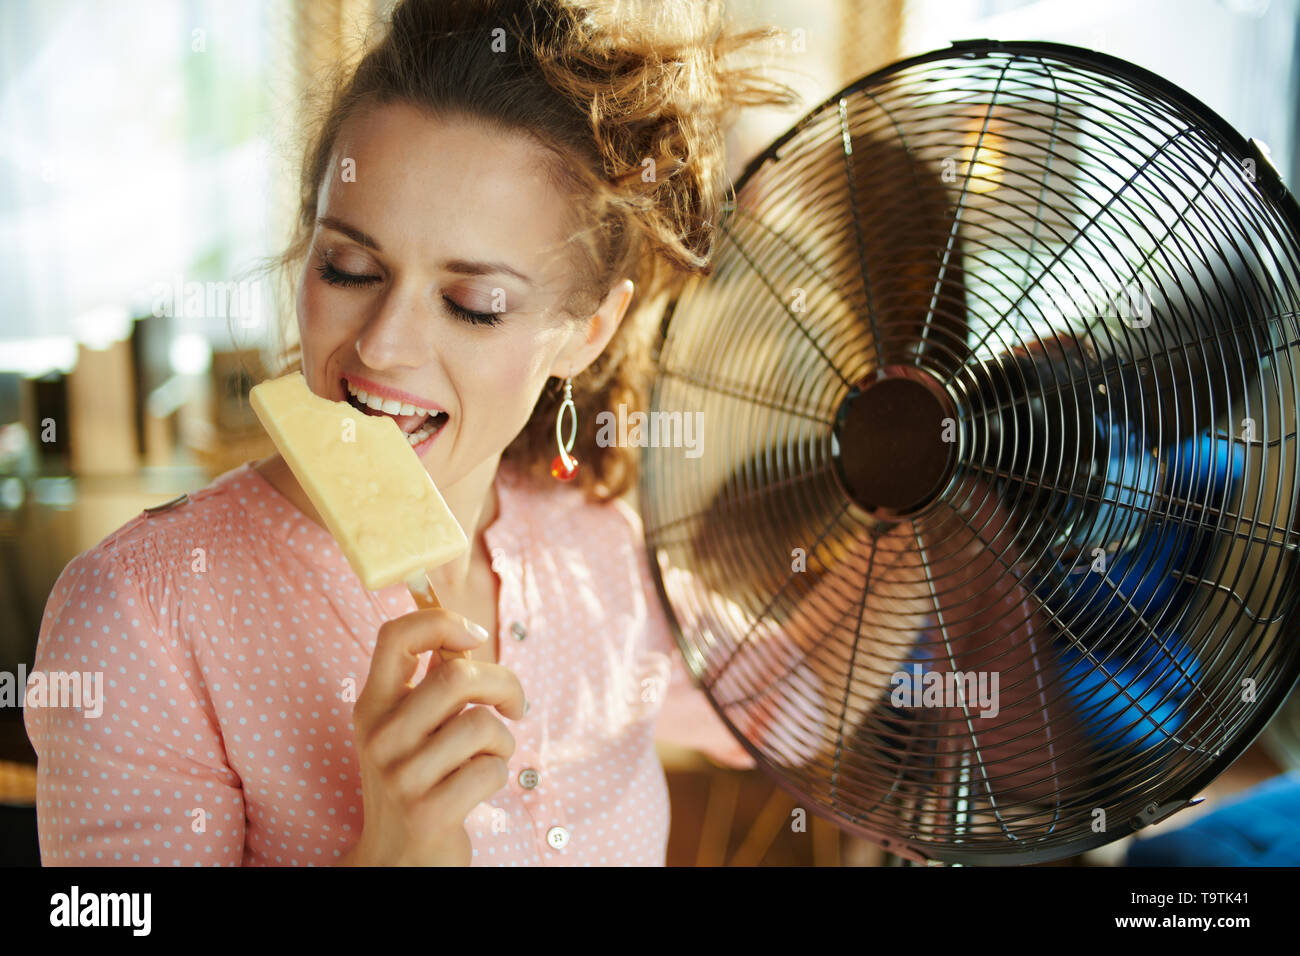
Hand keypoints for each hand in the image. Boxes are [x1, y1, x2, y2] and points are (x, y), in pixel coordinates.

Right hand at [342, 608, 525, 865]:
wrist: (395, 860)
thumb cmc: (416, 782)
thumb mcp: (406, 730)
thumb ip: (430, 685)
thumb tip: (467, 633)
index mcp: (372, 706)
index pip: (395, 636)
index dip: (441, 621)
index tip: (475, 637)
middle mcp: (379, 736)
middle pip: (457, 677)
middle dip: (504, 684)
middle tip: (516, 704)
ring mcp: (401, 776)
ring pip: (482, 725)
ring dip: (503, 741)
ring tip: (491, 756)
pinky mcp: (428, 811)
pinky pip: (491, 769)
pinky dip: (498, 774)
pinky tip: (479, 787)